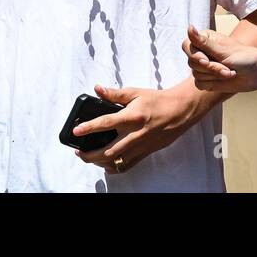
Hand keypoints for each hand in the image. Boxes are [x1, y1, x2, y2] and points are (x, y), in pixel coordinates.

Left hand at [73, 82, 208, 173]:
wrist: (179, 112)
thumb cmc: (157, 101)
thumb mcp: (136, 92)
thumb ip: (115, 94)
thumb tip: (98, 89)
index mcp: (131, 116)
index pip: (106, 123)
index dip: (89, 127)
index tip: (77, 130)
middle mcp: (135, 134)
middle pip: (108, 150)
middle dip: (90, 154)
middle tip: (79, 151)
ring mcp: (140, 146)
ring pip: (116, 161)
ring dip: (99, 162)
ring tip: (89, 157)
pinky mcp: (145, 153)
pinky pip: (127, 166)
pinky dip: (114, 167)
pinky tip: (106, 164)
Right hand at [183, 24, 256, 93]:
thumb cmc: (244, 58)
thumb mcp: (223, 50)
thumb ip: (203, 42)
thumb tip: (189, 27)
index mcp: (204, 39)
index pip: (186, 46)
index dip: (194, 55)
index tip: (207, 60)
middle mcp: (202, 51)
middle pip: (191, 63)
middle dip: (211, 68)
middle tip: (227, 67)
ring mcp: (204, 66)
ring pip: (196, 74)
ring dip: (215, 76)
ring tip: (230, 72)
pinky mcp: (206, 79)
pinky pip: (199, 84)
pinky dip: (212, 83)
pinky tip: (225, 79)